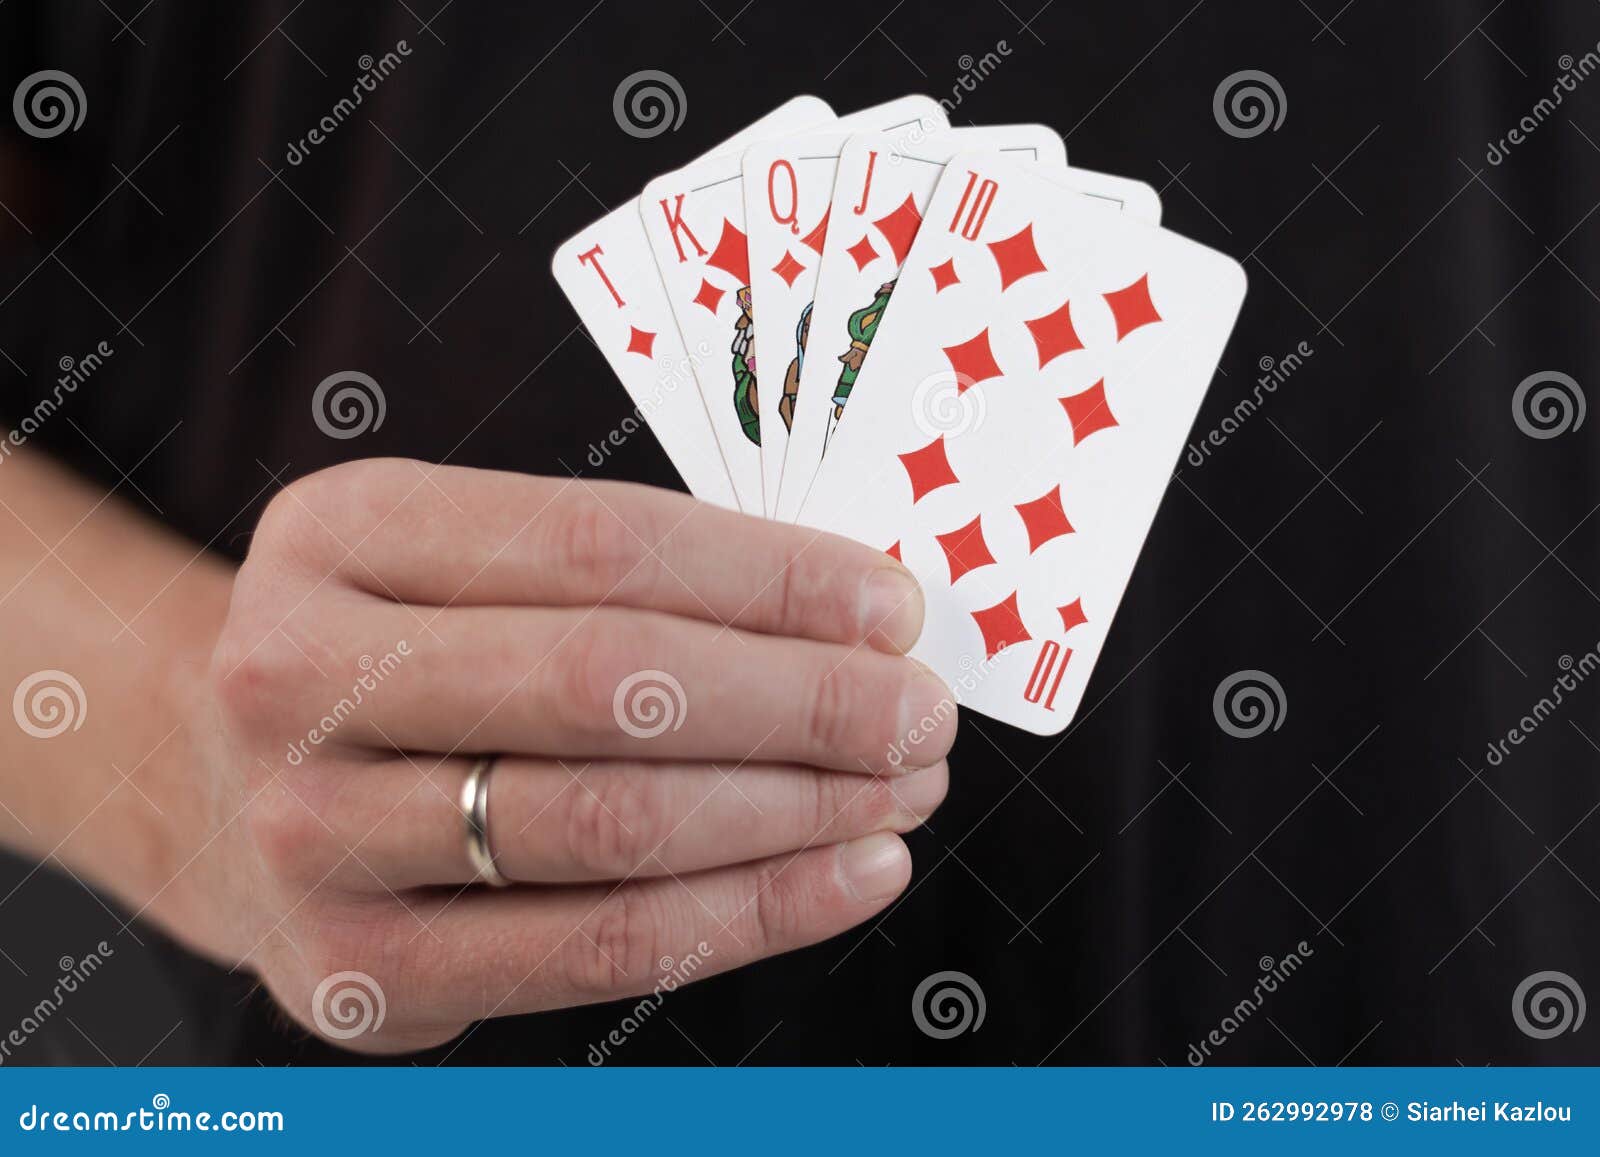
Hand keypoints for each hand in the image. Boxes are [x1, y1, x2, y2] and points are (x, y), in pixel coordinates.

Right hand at [186, 459, 954, 1052]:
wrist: (216, 787)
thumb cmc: (398, 651)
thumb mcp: (460, 560)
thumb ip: (621, 575)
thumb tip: (852, 617)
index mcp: (345, 530)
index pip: (601, 542)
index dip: (772, 576)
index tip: (891, 604)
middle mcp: (298, 675)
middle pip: (609, 683)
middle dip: (803, 701)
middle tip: (919, 712)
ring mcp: (312, 835)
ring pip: (614, 826)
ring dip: (798, 812)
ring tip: (902, 791)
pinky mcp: (355, 971)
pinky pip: (598, 948)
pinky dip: (753, 913)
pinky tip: (847, 874)